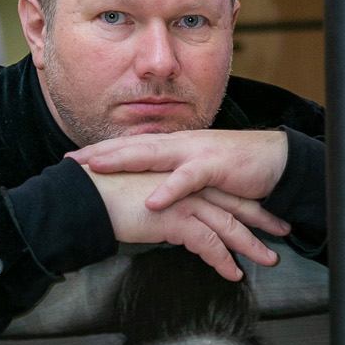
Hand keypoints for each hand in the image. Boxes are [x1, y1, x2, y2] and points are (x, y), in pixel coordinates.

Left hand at [68, 129, 290, 214]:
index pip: (131, 147)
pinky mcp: (216, 167)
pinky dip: (169, 189)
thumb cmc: (235, 171)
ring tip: (97, 168)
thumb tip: (146, 192)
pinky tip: (151, 199)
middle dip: (100, 152)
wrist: (275, 162)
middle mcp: (180, 145)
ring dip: (123, 160)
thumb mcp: (196, 175)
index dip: (100, 152)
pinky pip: (188, 178)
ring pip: (154, 154)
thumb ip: (172, 179)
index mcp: (173, 147)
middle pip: (133, 146)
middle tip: (70, 160)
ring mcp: (196, 153)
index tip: (71, 160)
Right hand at [83, 167, 283, 282]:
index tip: (263, 214)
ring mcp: (184, 201)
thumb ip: (160, 206)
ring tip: (269, 261)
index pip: (221, 190)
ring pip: (229, 225)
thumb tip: (167, 219)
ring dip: (251, 246)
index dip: (245, 203)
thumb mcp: (140, 198)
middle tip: (282, 234)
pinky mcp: (176, 219)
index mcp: (182, 179)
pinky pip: (209, 243)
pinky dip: (223, 260)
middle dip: (261, 221)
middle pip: (234, 205)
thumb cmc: (105, 195)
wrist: (87, 195)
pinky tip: (233, 274)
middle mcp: (188, 187)